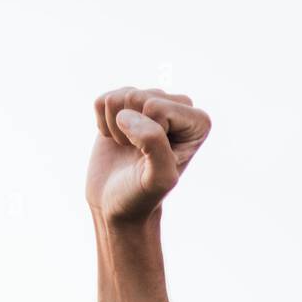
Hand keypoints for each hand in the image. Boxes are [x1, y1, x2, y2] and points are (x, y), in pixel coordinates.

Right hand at [86, 86, 211, 224]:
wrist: (118, 205)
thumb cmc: (143, 196)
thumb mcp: (158, 178)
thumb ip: (154, 144)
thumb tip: (127, 116)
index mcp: (198, 123)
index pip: (157, 107)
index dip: (147, 135)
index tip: (152, 158)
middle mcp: (178, 108)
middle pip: (138, 97)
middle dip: (130, 129)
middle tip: (138, 155)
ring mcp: (150, 105)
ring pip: (120, 96)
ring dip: (116, 128)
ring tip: (128, 149)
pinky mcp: (124, 107)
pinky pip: (103, 100)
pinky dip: (102, 124)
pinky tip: (116, 141)